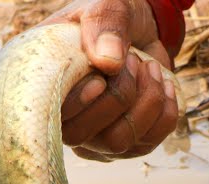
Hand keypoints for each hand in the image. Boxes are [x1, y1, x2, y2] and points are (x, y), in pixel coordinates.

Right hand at [38, 0, 179, 160]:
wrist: (140, 30)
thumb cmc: (113, 18)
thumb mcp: (108, 6)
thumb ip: (104, 25)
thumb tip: (108, 63)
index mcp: (44, 82)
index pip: (48, 114)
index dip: (76, 103)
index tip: (101, 80)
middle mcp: (63, 117)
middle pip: (80, 136)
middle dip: (118, 96)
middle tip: (134, 60)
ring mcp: (93, 137)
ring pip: (117, 144)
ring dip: (144, 103)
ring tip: (151, 68)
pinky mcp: (124, 145)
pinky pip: (146, 144)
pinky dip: (164, 113)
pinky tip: (164, 85)